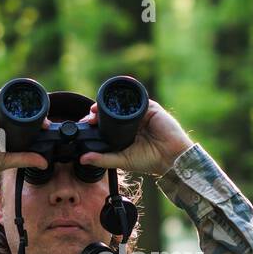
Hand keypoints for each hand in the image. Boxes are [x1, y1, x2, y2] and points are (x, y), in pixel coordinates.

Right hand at [0, 89, 50, 177]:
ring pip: (11, 101)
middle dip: (33, 111)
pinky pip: (1, 96)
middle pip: (16, 110)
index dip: (32, 121)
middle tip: (45, 120)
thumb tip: (44, 163)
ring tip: (42, 101)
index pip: (18, 121)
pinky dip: (13, 91)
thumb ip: (24, 159)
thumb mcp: (6, 160)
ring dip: (26, 99)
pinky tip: (26, 88)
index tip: (45, 125)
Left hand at [78, 99, 192, 175]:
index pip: (105, 124)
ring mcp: (139, 114)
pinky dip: (127, 92)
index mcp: (123, 134)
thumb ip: (102, 159)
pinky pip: (137, 97)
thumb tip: (82, 159)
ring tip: (98, 108)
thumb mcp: (121, 160)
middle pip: (110, 111)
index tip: (86, 123)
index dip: (95, 122)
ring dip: (108, 103)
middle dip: (98, 112)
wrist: (170, 156)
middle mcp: (130, 122)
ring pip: (120, 104)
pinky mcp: (150, 108)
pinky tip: (116, 93)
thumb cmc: (148, 161)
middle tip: (90, 116)